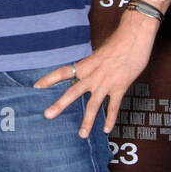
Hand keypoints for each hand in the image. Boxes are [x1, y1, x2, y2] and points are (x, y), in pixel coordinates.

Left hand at [33, 17, 158, 138]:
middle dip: (60, 104)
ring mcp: (106, 82)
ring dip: (87, 121)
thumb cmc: (118, 42)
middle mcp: (93, 75)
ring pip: (93, 104)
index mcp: (86, 64)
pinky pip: (113, 106)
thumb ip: (92, 65)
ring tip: (82, 135)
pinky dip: (110, 119)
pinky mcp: (120, 87)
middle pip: (73, 91)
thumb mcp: (99, 53)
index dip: (49, 80)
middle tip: (47, 115)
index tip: (36, 88)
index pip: (63, 72)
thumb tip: (86, 73)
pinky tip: (107, 129)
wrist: (134, 36)